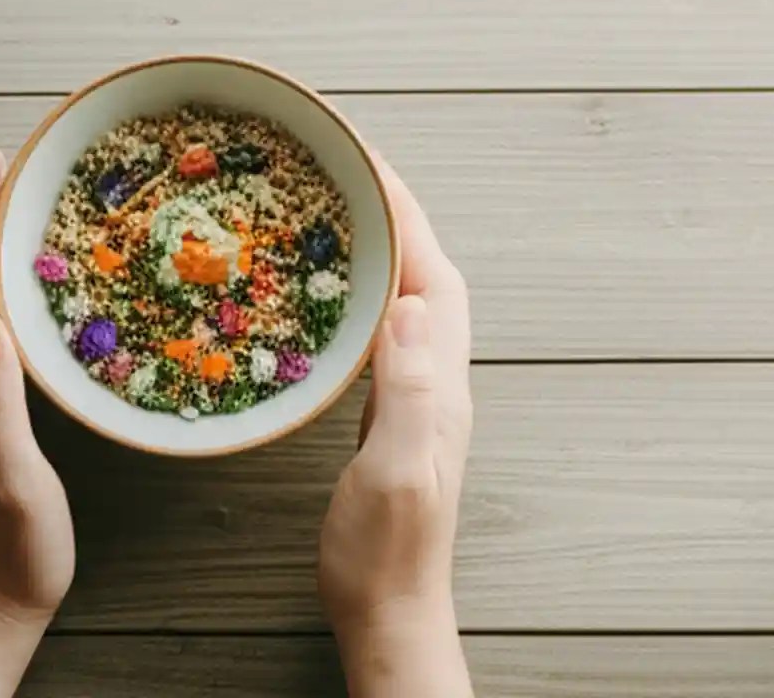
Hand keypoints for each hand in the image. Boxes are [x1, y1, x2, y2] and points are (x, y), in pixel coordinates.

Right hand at [317, 158, 473, 696]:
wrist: (388, 608)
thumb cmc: (387, 551)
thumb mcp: (398, 471)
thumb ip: (406, 390)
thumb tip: (410, 305)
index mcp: (440, 385)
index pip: (433, 276)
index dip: (406, 215)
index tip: (367, 164)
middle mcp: (437, 380)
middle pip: (426, 274)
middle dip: (395, 214)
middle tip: (348, 171)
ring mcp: (416, 396)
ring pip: (405, 298)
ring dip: (380, 248)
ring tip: (339, 213)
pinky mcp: (390, 414)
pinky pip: (381, 331)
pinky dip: (362, 295)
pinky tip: (333, 294)